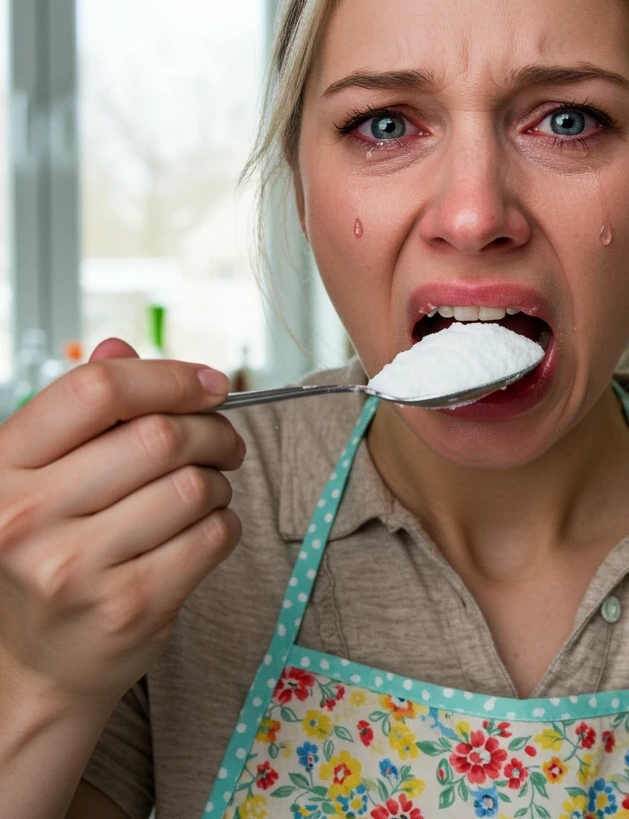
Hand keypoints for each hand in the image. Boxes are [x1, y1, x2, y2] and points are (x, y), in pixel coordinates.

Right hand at [0, 337, 245, 709]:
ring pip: (194, 487)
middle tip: (224, 441)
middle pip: (159, 436)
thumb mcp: (44, 476)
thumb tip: (121, 345)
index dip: (168, 376)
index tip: (210, 384)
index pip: (96, 389)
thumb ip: (82, 410)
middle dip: (213, 430)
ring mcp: (75, 568)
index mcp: (4, 467)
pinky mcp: (128, 607)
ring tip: (208, 491)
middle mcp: (27, 517)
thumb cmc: (51, 552)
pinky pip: (213, 536)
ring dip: (220, 482)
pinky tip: (206, 529)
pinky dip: (226, 524)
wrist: (37, 664)